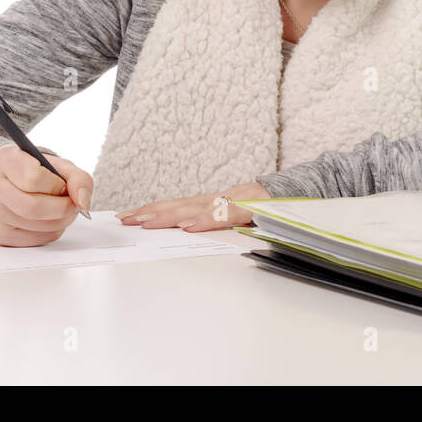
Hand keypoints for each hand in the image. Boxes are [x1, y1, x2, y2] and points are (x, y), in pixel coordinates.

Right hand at [0, 143, 93, 246]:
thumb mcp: (60, 165)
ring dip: (60, 221)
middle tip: (72, 205)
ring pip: (34, 225)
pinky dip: (50, 232)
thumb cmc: (37, 171)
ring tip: (63, 211)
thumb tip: (82, 202)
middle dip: (62, 208)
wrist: (12, 181)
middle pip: (32, 206)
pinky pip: (32, 240)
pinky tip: (50, 220)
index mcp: (4, 159)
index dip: (56, 185)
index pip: (33, 178)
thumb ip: (78, 178)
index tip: (63, 185)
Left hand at [115, 181, 270, 231]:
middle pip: (179, 206)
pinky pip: (225, 215)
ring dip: (169, 215)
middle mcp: (218, 199)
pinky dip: (206, 220)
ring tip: (146, 222)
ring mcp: (232, 202)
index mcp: (212, 203)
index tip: (129, 216)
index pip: (176, 206)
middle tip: (126, 219)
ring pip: (196, 208)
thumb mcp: (235, 216)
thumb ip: (214, 220)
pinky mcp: (249, 207)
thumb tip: (185, 229)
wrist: (296, 192)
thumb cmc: (265, 207)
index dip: (152, 210)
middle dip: (150, 212)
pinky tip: (189, 227)